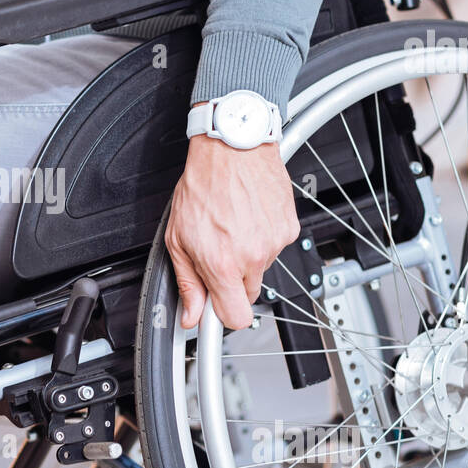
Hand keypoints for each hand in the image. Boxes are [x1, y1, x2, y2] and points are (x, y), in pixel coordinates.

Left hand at [166, 130, 299, 330]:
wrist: (233, 149)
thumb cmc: (203, 185)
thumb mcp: (178, 237)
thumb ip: (187, 281)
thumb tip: (191, 315)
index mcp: (222, 264)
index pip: (235, 318)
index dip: (223, 314)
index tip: (215, 306)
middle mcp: (252, 257)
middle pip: (248, 294)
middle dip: (232, 282)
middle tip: (219, 254)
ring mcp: (273, 243)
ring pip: (261, 268)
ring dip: (247, 256)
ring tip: (232, 227)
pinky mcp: (288, 229)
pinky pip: (274, 247)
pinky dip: (262, 238)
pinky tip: (248, 218)